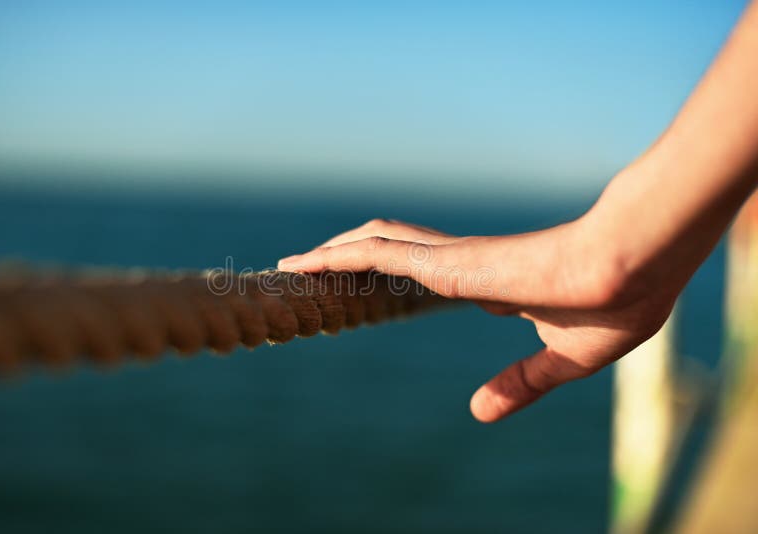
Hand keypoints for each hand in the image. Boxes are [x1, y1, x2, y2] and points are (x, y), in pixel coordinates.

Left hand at [277, 216, 676, 422]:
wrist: (633, 268)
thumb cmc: (616, 304)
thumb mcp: (563, 358)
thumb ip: (521, 382)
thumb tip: (479, 412)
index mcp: (486, 281)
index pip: (420, 269)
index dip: (388, 274)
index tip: (362, 288)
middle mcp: (460, 264)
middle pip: (384, 250)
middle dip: (345, 260)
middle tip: (306, 274)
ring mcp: (450, 260)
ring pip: (370, 246)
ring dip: (327, 256)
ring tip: (289, 269)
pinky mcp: (446, 262)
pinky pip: (374, 254)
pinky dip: (333, 258)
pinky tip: (301, 267)